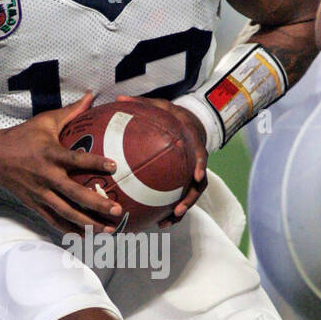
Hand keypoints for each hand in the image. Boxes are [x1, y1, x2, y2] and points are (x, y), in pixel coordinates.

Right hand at [0, 91, 122, 233]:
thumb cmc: (23, 136)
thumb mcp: (45, 121)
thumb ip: (71, 111)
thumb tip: (92, 95)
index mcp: (50, 154)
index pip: (75, 160)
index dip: (95, 163)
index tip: (114, 166)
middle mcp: (46, 176)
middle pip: (74, 194)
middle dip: (96, 204)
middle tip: (116, 210)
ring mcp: (40, 194)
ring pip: (66, 213)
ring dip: (88, 224)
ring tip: (108, 229)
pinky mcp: (35, 205)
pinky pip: (54, 221)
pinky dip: (70, 230)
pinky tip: (88, 237)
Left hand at [115, 95, 207, 225]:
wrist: (190, 122)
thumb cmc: (173, 115)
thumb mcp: (161, 105)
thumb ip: (143, 103)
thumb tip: (118, 98)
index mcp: (194, 143)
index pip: (202, 155)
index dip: (202, 165)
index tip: (198, 176)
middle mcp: (196, 162)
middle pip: (200, 184)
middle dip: (190, 198)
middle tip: (178, 209)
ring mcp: (192, 173)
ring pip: (192, 195)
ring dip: (181, 209)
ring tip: (167, 221)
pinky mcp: (185, 181)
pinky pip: (180, 196)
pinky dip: (171, 210)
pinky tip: (157, 221)